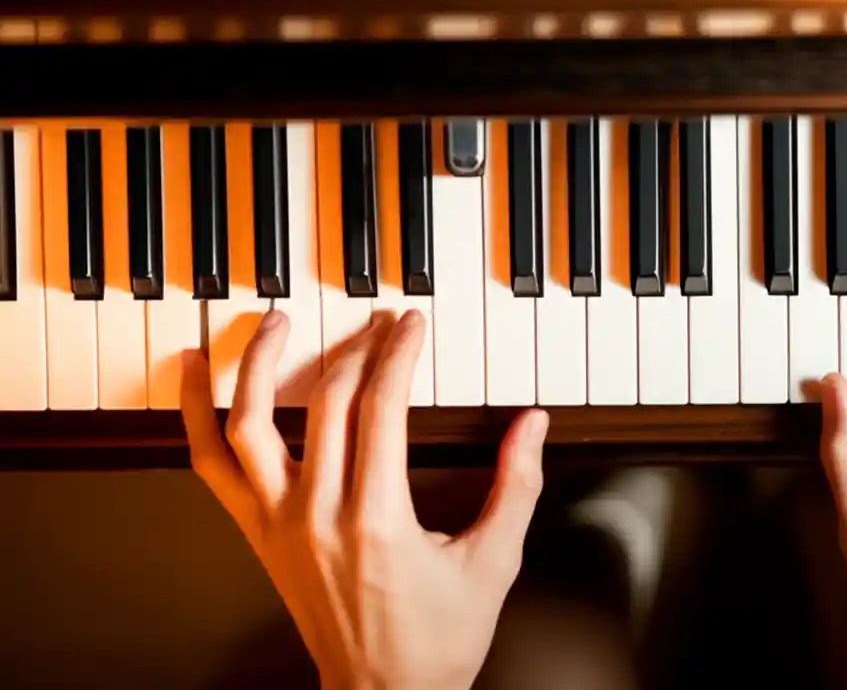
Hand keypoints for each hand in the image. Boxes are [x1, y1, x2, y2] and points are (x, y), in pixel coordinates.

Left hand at [180, 309, 547, 689]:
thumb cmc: (436, 640)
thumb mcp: (495, 562)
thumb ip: (517, 486)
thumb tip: (533, 425)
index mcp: (378, 518)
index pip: (382, 407)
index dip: (399, 355)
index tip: (411, 327)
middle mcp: (319, 514)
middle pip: (328, 403)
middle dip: (358, 349)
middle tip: (379, 325)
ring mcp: (279, 523)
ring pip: (250, 423)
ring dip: (261, 364)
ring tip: (277, 322)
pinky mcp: (259, 534)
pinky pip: (213, 464)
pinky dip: (197, 415)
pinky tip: (198, 374)